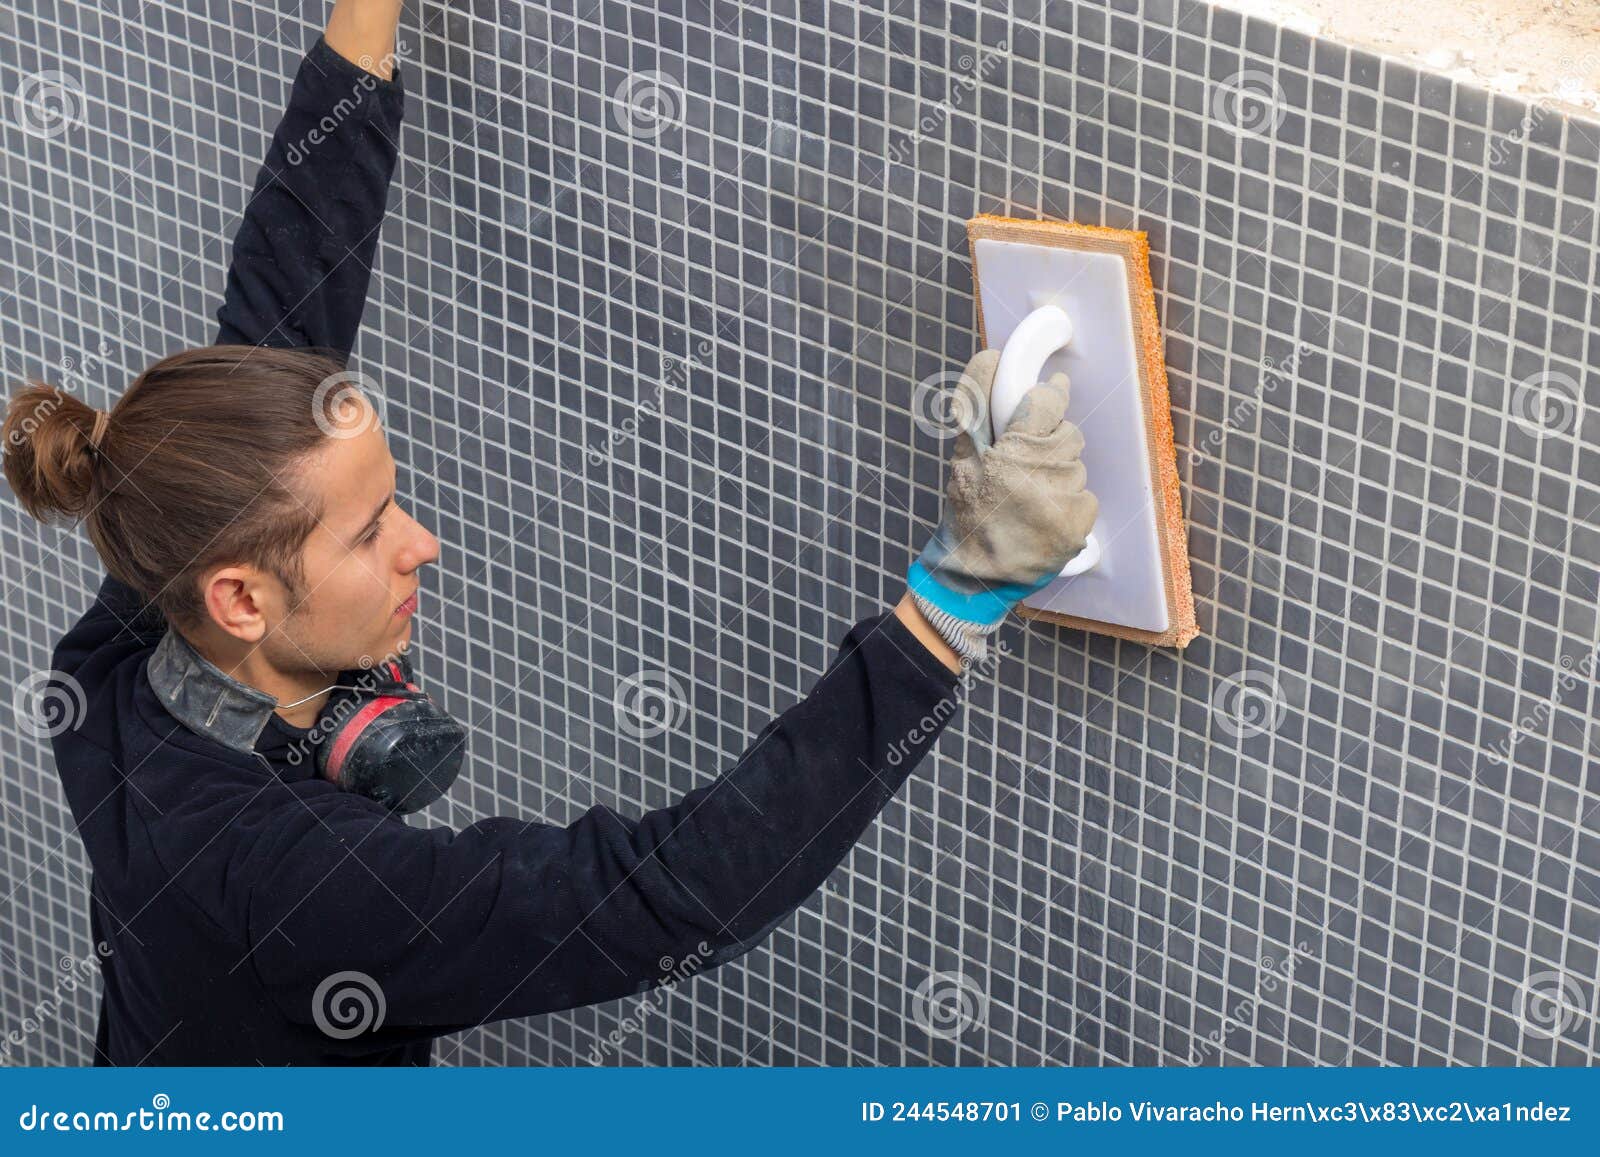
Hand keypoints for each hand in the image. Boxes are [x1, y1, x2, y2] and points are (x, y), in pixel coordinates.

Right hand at [906, 349, 1097, 662]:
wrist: (977, 579)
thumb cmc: (968, 514)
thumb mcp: (963, 458)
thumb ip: (976, 406)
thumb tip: (992, 356)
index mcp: (1010, 454)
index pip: (1048, 401)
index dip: (1050, 394)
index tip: (1052, 390)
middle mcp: (1040, 477)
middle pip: (1068, 434)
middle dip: (1051, 443)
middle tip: (1027, 461)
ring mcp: (1063, 504)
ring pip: (1076, 467)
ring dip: (1059, 475)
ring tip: (1030, 497)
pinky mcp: (1078, 527)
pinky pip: (1086, 497)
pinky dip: (1069, 505)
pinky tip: (1044, 517)